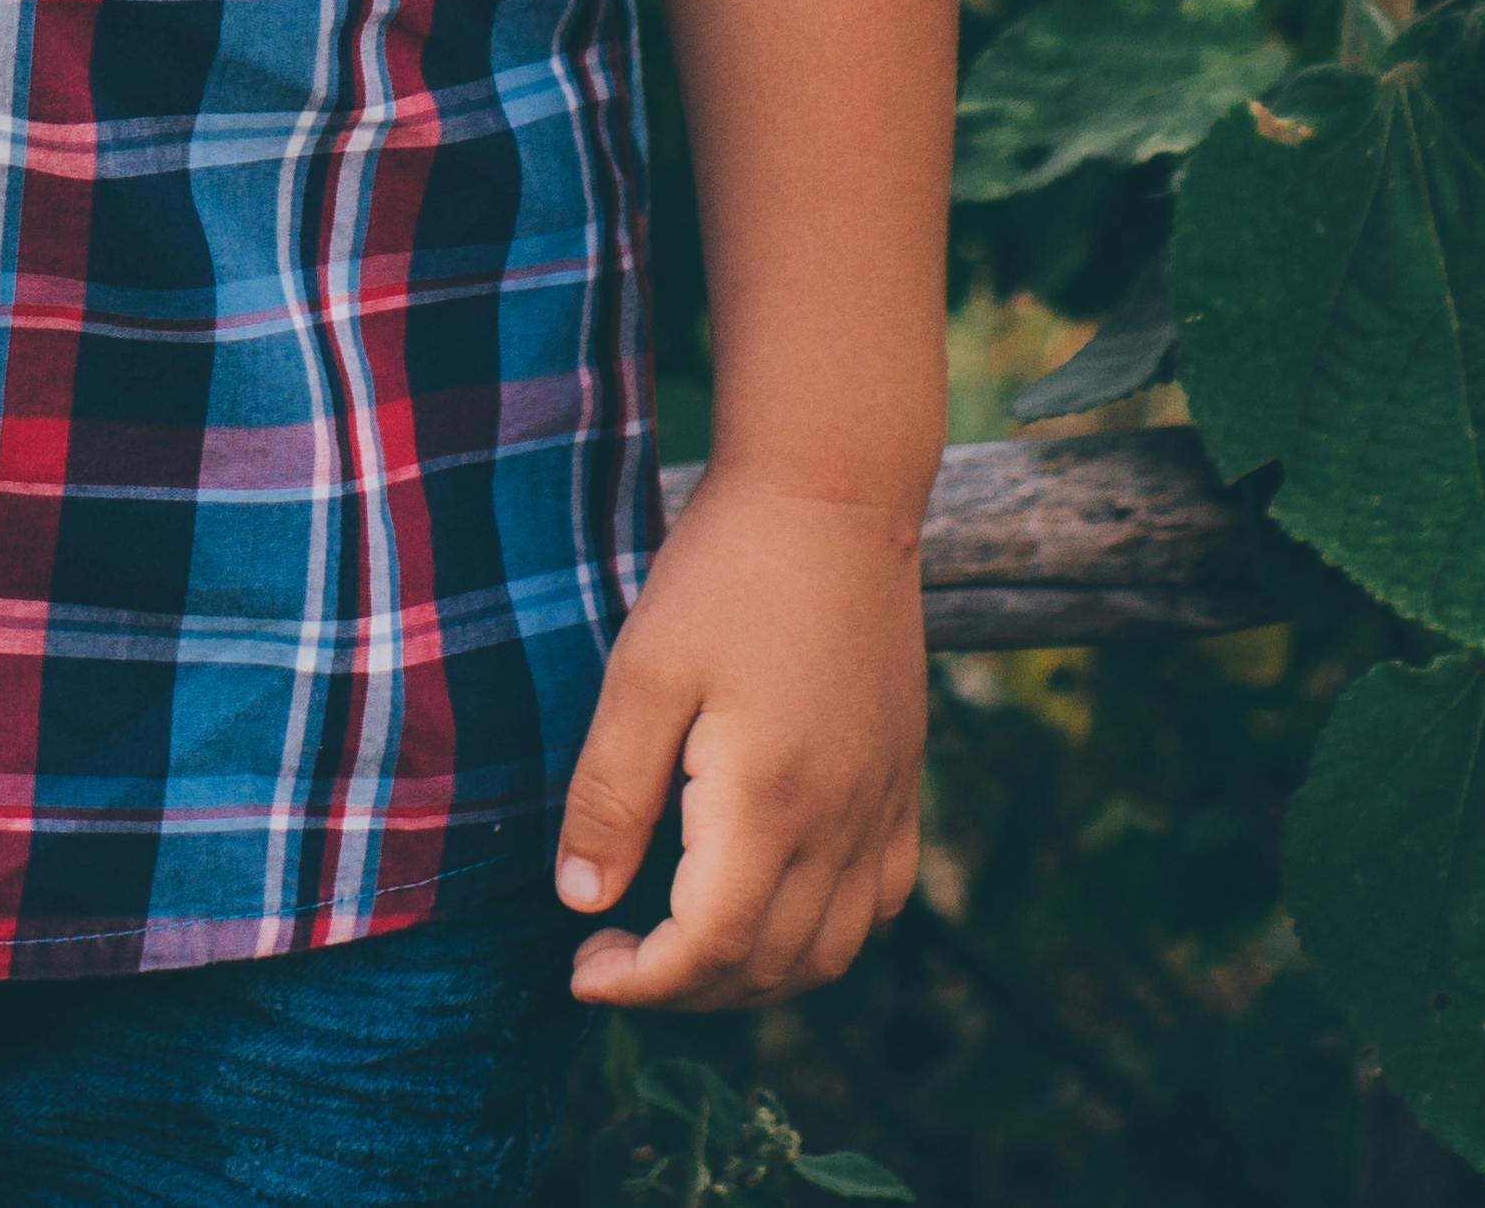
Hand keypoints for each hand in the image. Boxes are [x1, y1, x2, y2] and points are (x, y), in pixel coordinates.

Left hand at [554, 468, 928, 1009]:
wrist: (832, 494)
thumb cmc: (725, 572)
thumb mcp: (643, 671)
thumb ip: (610, 793)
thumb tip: (582, 902)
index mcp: (768, 803)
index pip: (709, 948)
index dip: (640, 983)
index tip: (582, 970)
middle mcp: (838, 823)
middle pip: (770, 965)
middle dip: (686, 989)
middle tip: (616, 957)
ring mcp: (881, 806)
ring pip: (832, 950)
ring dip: (755, 977)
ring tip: (683, 950)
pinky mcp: (902, 781)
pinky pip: (880, 902)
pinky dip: (826, 936)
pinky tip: (778, 907)